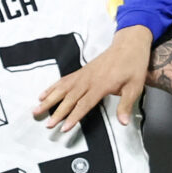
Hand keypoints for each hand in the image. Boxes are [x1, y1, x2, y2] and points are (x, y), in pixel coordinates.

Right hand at [36, 24, 151, 130]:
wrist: (129, 45)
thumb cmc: (133, 66)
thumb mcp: (135, 87)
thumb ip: (126, 105)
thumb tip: (123, 122)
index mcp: (101, 85)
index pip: (84, 104)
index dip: (73, 117)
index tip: (64, 127)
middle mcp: (88, 80)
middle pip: (70, 98)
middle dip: (57, 112)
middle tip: (47, 124)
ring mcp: (83, 75)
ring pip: (62, 88)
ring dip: (49, 100)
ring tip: (37, 109)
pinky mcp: (81, 71)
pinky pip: (63, 80)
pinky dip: (52, 87)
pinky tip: (43, 94)